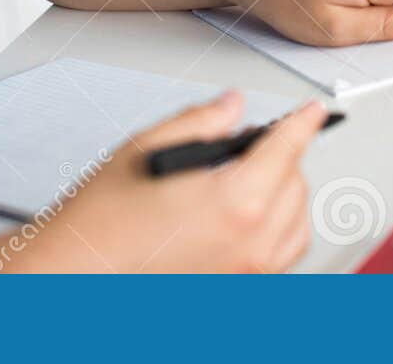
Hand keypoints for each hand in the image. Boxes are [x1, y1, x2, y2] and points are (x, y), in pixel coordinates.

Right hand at [27, 92, 323, 272]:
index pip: (288, 149)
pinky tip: (258, 214)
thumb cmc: (104, 219)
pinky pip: (283, 255)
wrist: (79, 271)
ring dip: (287, 192)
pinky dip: (283, 229)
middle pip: (296, 184)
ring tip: (258, 174)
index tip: (313, 110)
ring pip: (297, 222)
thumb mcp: (149, 146)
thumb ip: (201, 121)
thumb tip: (232, 107)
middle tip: (253, 139)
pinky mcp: (237, 286)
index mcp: (236, 201)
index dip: (303, 122)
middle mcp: (250, 241)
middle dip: (284, 155)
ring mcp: (247, 270)